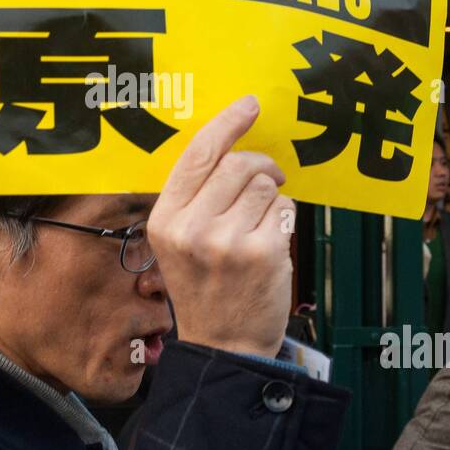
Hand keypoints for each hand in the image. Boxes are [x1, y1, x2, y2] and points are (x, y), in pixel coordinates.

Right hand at [148, 96, 292, 359]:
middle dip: (261, 164)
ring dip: (272, 197)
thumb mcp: (178, 242)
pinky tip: (271, 242)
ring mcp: (227, 241)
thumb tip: (232, 146)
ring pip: (266, 184)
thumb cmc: (205, 287)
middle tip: (270, 177)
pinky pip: (284, 209)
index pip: (197, 155)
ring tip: (261, 224)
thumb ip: (195, 198)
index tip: (249, 105)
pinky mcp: (262, 253)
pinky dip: (283, 219)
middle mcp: (192, 228)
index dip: (227, 123)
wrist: (223, 345)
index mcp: (166, 219)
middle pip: (239, 163)